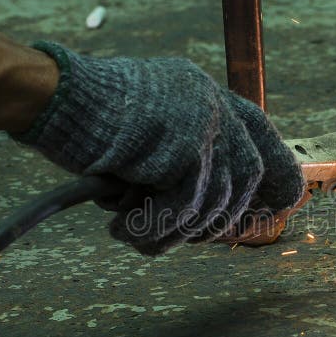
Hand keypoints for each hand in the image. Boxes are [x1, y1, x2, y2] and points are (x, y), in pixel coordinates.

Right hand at [15, 42, 305, 254]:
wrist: (56, 98)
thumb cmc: (89, 120)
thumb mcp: (149, 132)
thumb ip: (181, 157)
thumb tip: (206, 208)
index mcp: (207, 96)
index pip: (261, 136)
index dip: (275, 176)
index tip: (279, 208)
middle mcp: (213, 105)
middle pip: (245, 176)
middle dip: (223, 218)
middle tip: (191, 240)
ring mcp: (203, 124)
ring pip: (213, 200)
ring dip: (177, 231)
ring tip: (139, 237)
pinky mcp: (186, 148)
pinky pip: (184, 207)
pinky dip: (156, 229)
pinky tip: (125, 229)